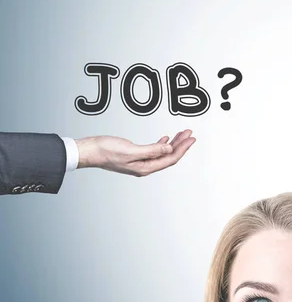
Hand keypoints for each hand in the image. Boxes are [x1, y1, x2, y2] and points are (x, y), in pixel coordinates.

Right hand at [75, 129, 195, 176]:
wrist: (89, 150)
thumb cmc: (106, 151)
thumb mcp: (131, 150)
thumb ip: (152, 150)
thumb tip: (168, 148)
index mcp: (145, 167)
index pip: (170, 158)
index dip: (183, 148)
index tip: (191, 138)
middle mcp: (144, 166)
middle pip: (169, 156)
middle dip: (181, 145)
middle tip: (190, 134)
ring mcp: (140, 161)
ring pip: (162, 152)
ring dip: (173, 143)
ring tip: (182, 134)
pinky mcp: (135, 155)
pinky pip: (154, 150)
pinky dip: (162, 143)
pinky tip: (166, 139)